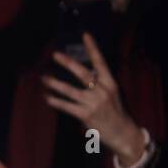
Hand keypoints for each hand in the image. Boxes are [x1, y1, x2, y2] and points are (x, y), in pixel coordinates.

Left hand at [40, 31, 146, 162]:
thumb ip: (99, 84)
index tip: (85, 34)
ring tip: (44, 78)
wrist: (123, 133)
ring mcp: (94, 103)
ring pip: (70, 90)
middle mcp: (103, 91)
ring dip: (55, 84)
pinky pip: (67, 106)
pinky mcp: (86, 115)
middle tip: (55, 55)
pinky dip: (56, 101)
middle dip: (68, 63)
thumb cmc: (115, 112)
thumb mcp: (112, 94)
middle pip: (82, 73)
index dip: (92, 48)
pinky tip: (47, 97)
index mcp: (111, 83)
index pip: (101, 62)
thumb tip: (81, 74)